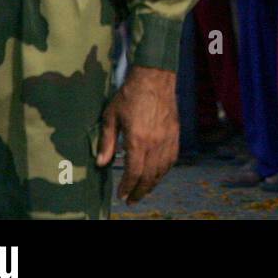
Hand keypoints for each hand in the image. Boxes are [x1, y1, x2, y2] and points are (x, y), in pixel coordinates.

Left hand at [96, 65, 178, 204]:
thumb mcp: (111, 116)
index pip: (134, 172)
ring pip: (163, 169)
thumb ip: (106, 142)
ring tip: (144, 190)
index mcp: (138, 139)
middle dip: (140, 191)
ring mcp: (168, 138)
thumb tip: (101, 163)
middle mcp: (155, 142)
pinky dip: (165, 170)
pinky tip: (158, 174)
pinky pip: (172, 158)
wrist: (154, 77)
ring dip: (153, 183)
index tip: (121, 195)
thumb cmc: (130, 95)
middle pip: (149, 175)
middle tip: (132, 200)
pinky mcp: (175, 133)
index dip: (127, 186)